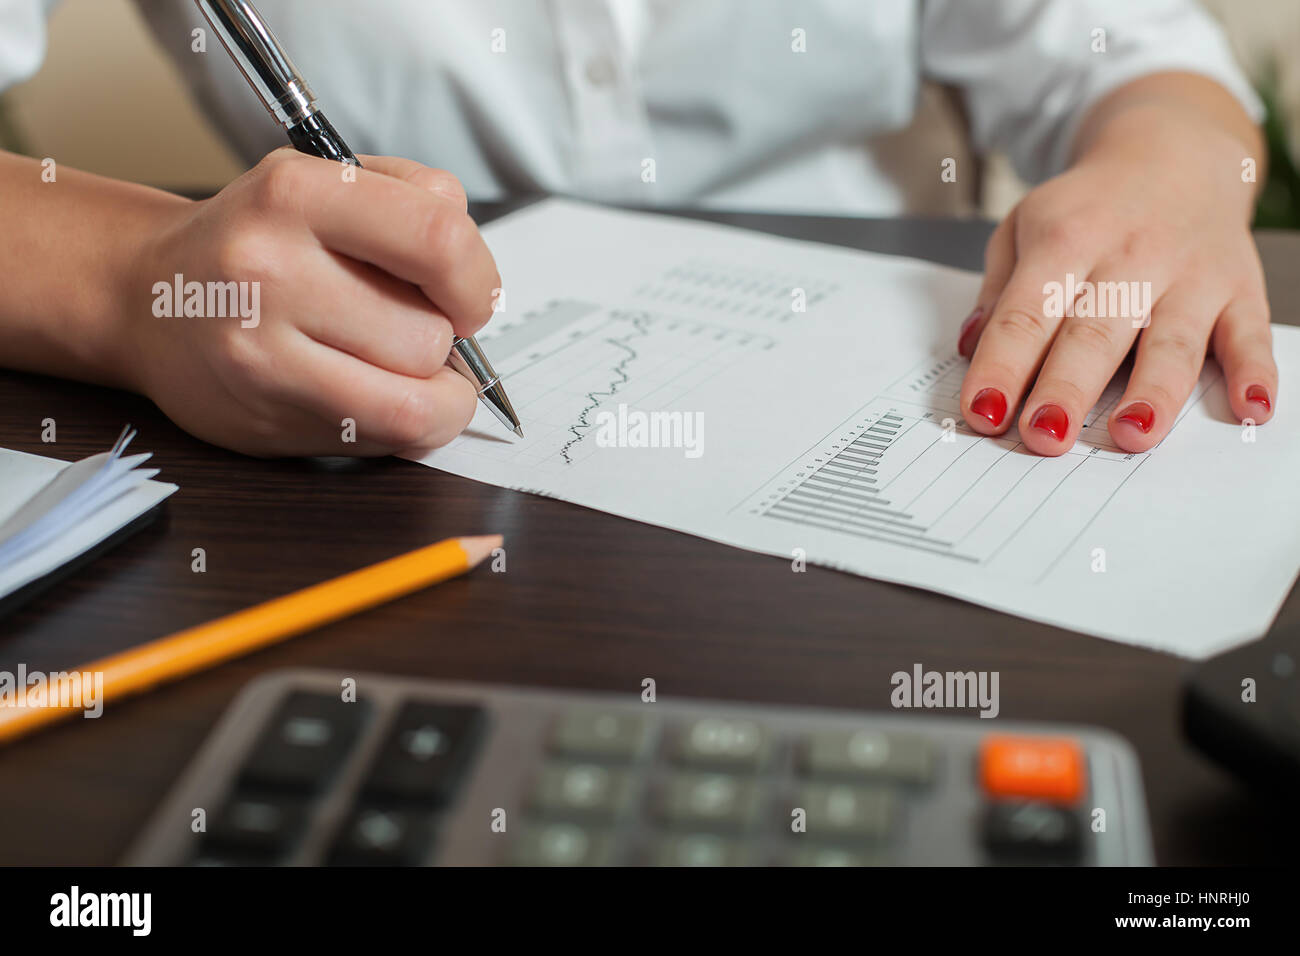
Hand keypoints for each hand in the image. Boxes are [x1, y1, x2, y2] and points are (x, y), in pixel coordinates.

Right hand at [120, 148, 498, 456]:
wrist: (144, 296)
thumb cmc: (258, 241)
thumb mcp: (325, 181)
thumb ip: (414, 202)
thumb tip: (476, 284)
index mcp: (295, 195)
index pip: (439, 238)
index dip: (477, 281)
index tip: (468, 297)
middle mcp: (268, 271)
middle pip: (430, 335)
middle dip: (444, 340)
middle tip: (411, 327)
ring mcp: (261, 353)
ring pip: (415, 400)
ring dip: (431, 390)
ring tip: (396, 363)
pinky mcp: (264, 418)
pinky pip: (386, 440)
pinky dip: (410, 426)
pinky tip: (382, 396)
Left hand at [957, 99, 1274, 455]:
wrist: (1172, 153)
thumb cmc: (1086, 210)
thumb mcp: (1024, 228)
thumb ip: (997, 292)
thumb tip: (970, 347)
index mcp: (1064, 241)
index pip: (1026, 315)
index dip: (1002, 366)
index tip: (983, 413)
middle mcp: (1129, 257)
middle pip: (1094, 334)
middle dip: (1068, 388)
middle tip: (1044, 436)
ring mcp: (1190, 274)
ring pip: (1171, 340)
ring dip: (1154, 391)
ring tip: (1132, 435)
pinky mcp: (1239, 288)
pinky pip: (1249, 334)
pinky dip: (1255, 372)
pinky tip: (1250, 408)